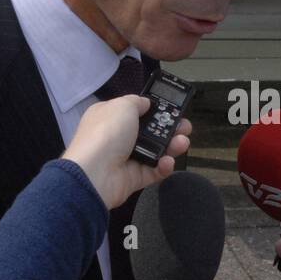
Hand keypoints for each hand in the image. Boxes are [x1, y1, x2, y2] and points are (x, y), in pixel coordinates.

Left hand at [63, 96, 190, 208]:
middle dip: (170, 128)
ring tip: (183, 142)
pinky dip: (164, 166)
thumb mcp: (122, 106)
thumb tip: (146, 104)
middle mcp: (118, 137)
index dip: (154, 109)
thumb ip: (137, 102)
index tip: (171, 108)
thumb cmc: (108, 132)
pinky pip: (154, 171)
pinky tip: (168, 161)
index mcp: (111, 117)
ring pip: (156, 151)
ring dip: (172, 146)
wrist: (95, 172)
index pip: (135, 111)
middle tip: (185, 127)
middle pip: (150, 131)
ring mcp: (127, 158)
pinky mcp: (135, 178)